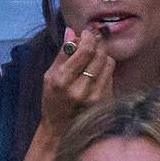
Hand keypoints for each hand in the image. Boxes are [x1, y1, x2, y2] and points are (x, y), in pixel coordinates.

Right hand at [14, 25, 114, 160]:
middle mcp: (81, 90)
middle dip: (97, 43)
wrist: (61, 129)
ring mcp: (96, 97)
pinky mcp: (106, 101)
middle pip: (99, 55)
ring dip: (102, 55)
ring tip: (92, 56)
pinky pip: (111, 75)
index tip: (88, 32)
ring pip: (108, 63)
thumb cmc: (53, 100)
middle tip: (93, 38)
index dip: (89, 37)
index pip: (84, 52)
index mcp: (63, 81)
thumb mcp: (49, 76)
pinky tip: (95, 71)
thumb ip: (62, 53)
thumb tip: (71, 31)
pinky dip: (104, 68)